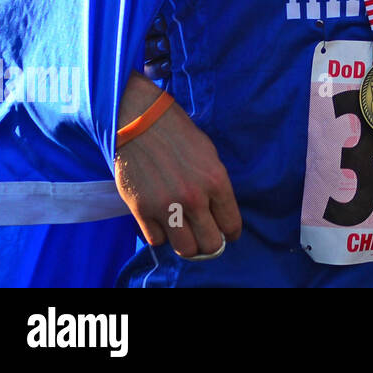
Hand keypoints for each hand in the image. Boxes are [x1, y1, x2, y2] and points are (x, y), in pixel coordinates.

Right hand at [113, 72, 242, 257]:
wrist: (141, 123)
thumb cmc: (179, 136)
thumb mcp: (210, 157)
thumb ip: (216, 187)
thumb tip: (219, 214)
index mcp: (216, 181)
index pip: (231, 225)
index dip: (230, 234)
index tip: (227, 235)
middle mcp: (194, 198)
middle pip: (210, 245)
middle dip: (210, 244)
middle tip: (205, 236)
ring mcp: (167, 206)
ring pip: (185, 249)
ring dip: (187, 244)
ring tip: (185, 233)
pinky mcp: (142, 210)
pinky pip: (157, 240)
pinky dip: (162, 234)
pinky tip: (163, 222)